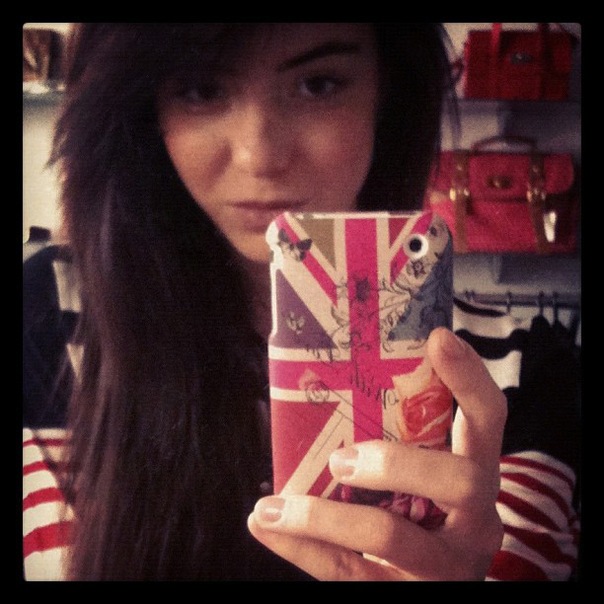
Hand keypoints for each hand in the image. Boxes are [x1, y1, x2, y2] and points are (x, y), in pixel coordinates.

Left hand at [248, 327, 506, 579]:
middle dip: (396, 461)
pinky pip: (347, 573)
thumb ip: (402, 437)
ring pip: (391, 539)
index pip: (488, 419)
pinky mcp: (402, 594)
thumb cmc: (420, 516)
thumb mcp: (425, 476)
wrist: (430, 586)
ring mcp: (444, 565)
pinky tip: (262, 523)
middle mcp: (474, 521)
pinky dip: (299, 548)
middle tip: (341, 457)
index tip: (437, 338)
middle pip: (460, 481)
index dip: (469, 378)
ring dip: (326, 515)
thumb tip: (329, 376)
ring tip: (279, 503)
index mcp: (478, 475)